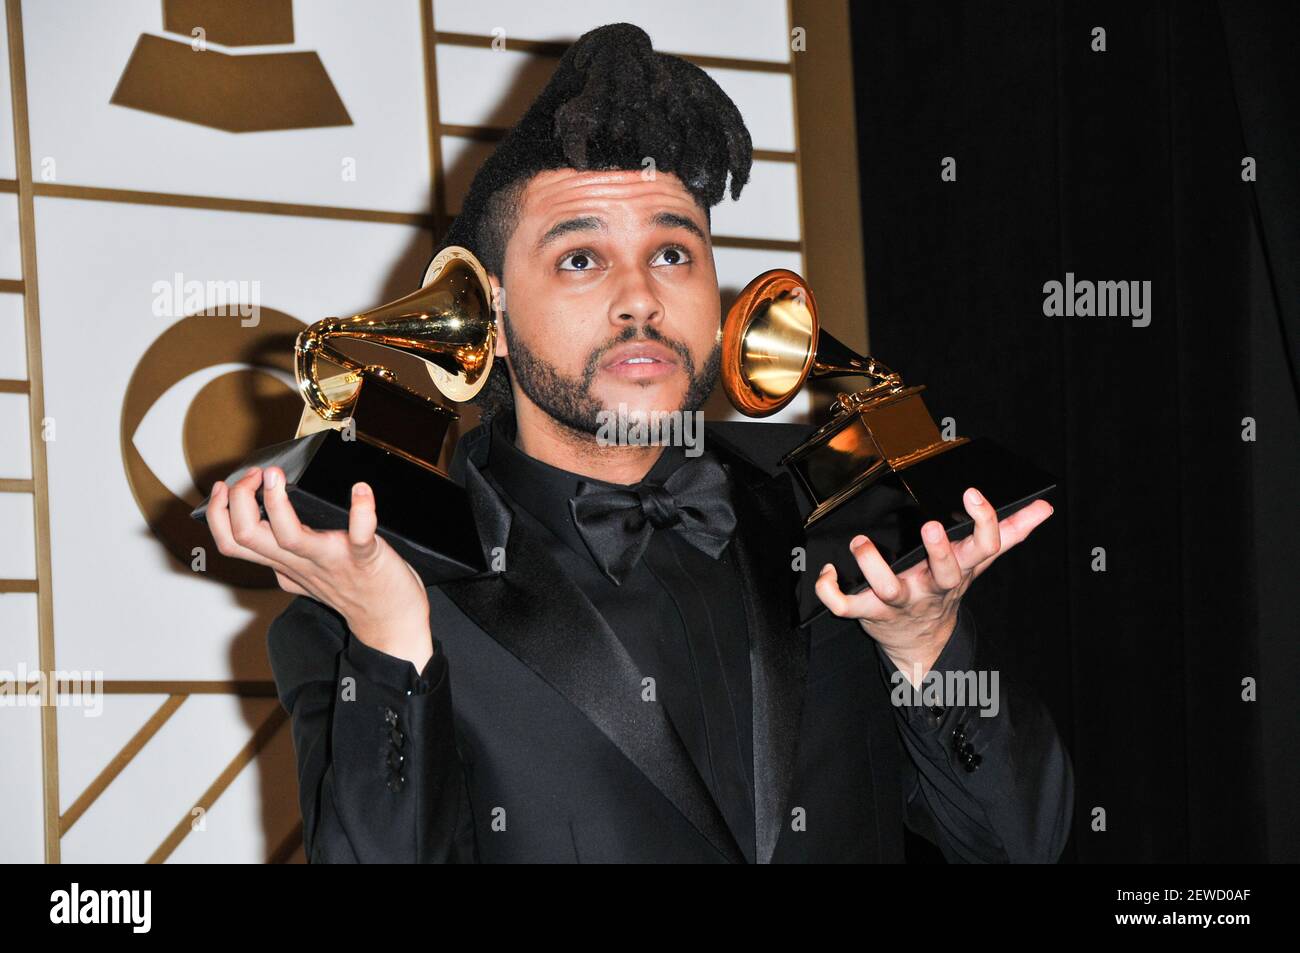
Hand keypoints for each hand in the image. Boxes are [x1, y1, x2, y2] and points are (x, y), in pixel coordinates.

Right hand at [205, 465, 432, 669]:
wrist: (390, 622)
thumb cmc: (353, 594)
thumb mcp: (308, 581)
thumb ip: (287, 565)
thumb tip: (271, 549)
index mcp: (285, 564)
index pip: (233, 544)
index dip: (218, 514)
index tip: (221, 487)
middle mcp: (301, 563)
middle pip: (248, 536)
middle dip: (240, 500)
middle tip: (254, 473)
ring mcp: (332, 561)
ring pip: (288, 537)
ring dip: (278, 504)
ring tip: (275, 475)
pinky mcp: (365, 558)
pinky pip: (360, 535)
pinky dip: (361, 512)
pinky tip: (361, 490)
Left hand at [814, 487, 1052, 684]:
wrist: (920, 641)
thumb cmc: (945, 588)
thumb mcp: (977, 562)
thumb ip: (1008, 534)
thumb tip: (1043, 509)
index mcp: (959, 569)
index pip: (983, 548)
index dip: (984, 523)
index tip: (973, 493)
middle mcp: (932, 586)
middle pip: (943, 573)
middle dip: (939, 551)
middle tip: (930, 526)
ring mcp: (900, 601)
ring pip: (888, 589)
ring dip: (873, 567)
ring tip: (861, 543)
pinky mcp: (869, 613)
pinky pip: (847, 607)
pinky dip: (832, 592)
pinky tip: (827, 570)